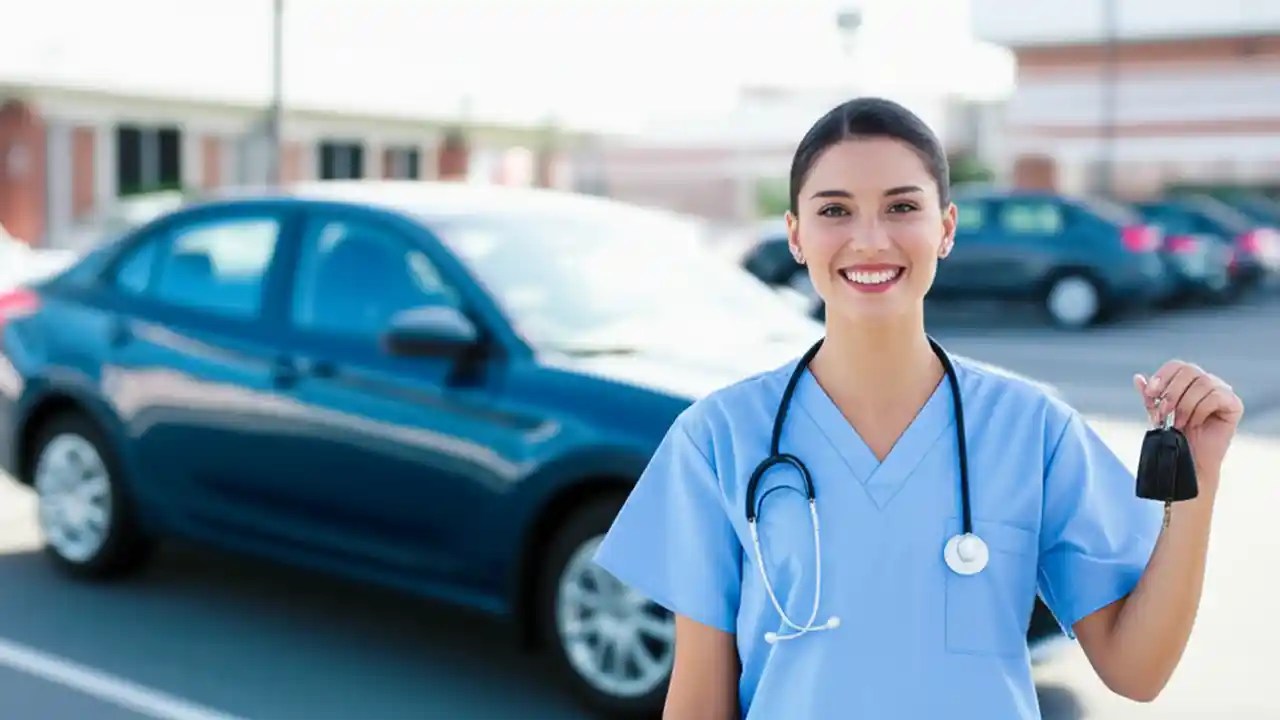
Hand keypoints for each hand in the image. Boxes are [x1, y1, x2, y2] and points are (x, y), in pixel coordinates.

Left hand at [1134, 360, 1244, 477]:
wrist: (1189, 461)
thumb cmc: (1174, 437)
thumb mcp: (1157, 413)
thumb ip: (1150, 397)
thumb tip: (1138, 378)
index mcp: (1188, 381)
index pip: (1177, 365)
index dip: (1162, 376)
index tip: (1151, 393)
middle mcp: (1206, 382)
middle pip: (1189, 370)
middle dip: (1172, 392)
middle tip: (1164, 413)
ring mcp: (1222, 391)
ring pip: (1203, 382)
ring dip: (1185, 404)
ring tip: (1178, 423)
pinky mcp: (1234, 405)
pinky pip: (1216, 396)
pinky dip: (1201, 409)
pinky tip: (1195, 423)